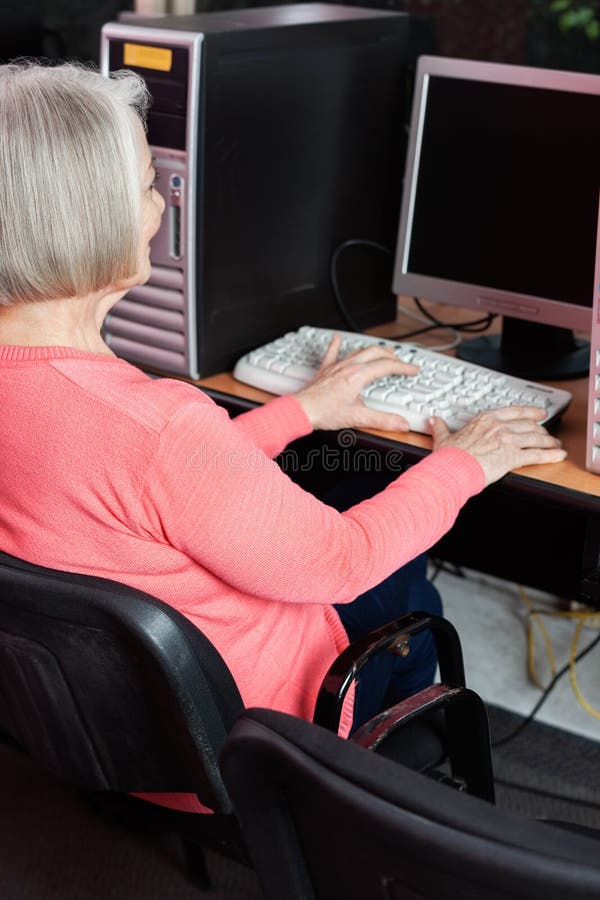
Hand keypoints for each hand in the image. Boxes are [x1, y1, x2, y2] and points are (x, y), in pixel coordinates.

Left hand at [293, 333, 418, 431]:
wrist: (301, 410)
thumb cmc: (324, 412)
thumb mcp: (358, 418)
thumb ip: (382, 421)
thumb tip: (401, 424)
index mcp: (358, 376)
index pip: (387, 366)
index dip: (403, 367)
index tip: (413, 370)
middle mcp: (348, 367)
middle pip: (375, 353)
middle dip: (391, 355)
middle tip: (401, 362)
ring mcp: (336, 367)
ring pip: (358, 351)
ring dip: (372, 350)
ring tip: (381, 352)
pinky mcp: (325, 371)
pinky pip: (331, 353)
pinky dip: (336, 345)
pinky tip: (337, 338)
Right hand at [430, 407, 566, 485]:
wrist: (453, 469)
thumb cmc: (448, 456)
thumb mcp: (443, 438)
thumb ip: (440, 428)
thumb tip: (433, 421)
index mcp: (485, 420)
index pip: (513, 412)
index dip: (529, 411)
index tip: (538, 412)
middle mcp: (500, 427)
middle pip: (528, 424)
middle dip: (541, 428)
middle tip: (547, 432)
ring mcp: (508, 441)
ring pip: (535, 437)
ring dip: (548, 441)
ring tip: (555, 444)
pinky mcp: (513, 457)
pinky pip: (537, 454)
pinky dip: (550, 454)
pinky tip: (558, 455)